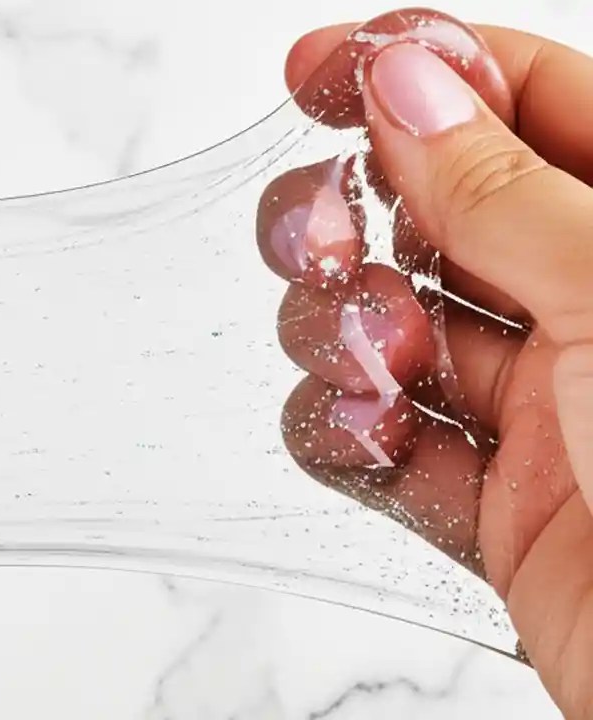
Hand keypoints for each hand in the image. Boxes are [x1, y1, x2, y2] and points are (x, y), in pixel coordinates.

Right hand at [259, 8, 592, 717]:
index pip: (524, 106)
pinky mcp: (498, 514)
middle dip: (355, 222)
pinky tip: (371, 433)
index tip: (315, 68)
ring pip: (390, 334)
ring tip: (376, 360)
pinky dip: (349, 436)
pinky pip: (381, 453)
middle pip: (431, 222)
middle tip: (325, 238)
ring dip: (347, 337)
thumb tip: (405, 83)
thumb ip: (503, 187)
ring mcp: (545, 415)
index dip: (416, 73)